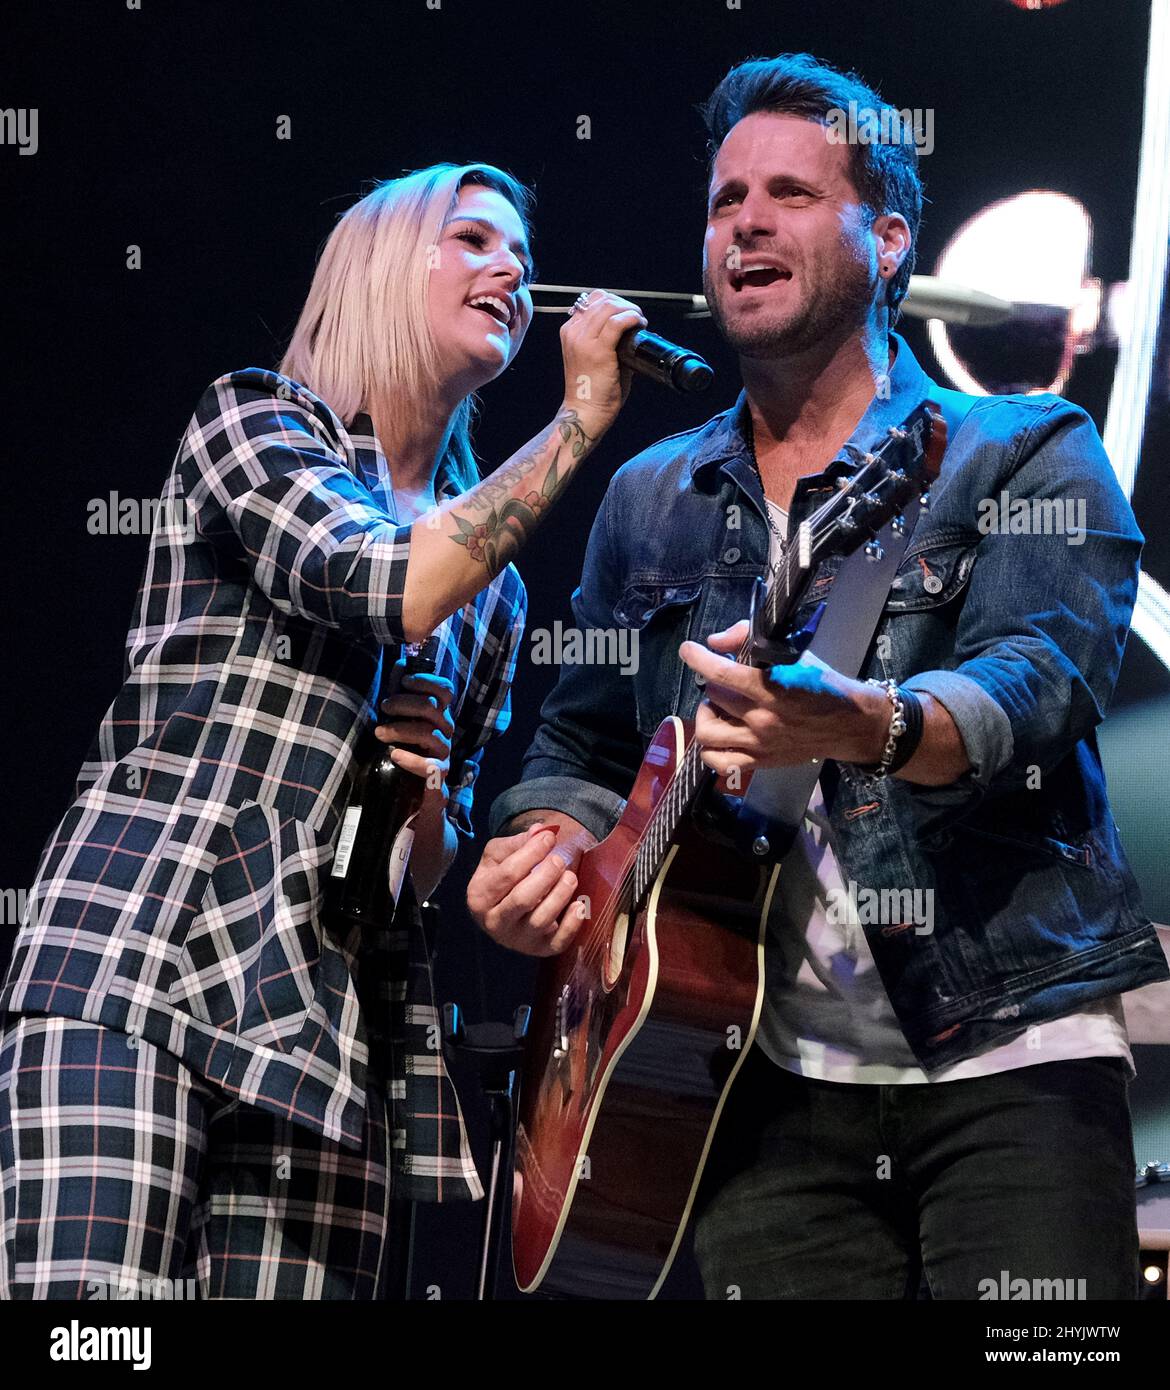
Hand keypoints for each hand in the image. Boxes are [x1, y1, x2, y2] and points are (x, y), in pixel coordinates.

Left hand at [374, 670, 454, 794]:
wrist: (408, 802)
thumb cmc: (401, 757)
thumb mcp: (397, 725)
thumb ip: (398, 698)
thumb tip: (399, 664)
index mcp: (437, 718)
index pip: (445, 691)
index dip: (427, 681)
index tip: (405, 681)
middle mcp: (444, 734)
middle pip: (433, 709)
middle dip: (405, 703)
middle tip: (384, 707)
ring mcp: (443, 756)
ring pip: (430, 734)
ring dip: (401, 729)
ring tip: (380, 732)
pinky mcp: (438, 781)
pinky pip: (432, 766)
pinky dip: (412, 759)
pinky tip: (394, 755)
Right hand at [466, 822, 592, 956]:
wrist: (502, 911)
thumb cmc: (501, 879)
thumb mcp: (498, 857)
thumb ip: (517, 843)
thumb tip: (542, 831)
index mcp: (479, 896)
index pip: (508, 874)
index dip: (532, 853)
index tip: (549, 838)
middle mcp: (495, 922)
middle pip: (523, 899)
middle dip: (546, 875)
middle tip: (559, 860)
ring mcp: (517, 940)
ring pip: (541, 920)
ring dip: (560, 895)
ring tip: (570, 876)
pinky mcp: (539, 950)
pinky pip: (558, 943)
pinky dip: (572, 924)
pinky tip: (579, 905)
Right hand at [558, 289, 646, 435]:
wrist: (586, 412)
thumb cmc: (593, 390)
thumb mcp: (592, 356)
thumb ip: (607, 339)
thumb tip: (632, 328)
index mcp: (570, 331)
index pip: (592, 300)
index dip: (614, 302)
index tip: (627, 314)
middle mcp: (574, 332)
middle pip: (602, 299)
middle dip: (624, 304)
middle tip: (637, 317)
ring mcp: (584, 341)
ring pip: (610, 307)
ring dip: (629, 310)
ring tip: (639, 321)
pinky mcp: (598, 351)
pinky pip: (617, 322)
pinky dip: (631, 318)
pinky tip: (639, 324)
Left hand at [678, 620, 889, 774]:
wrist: (850, 726)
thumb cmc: (824, 686)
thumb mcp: (795, 654)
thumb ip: (751, 641)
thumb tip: (715, 642)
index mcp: (772, 688)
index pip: (722, 674)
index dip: (698, 659)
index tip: (687, 650)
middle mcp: (762, 719)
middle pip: (713, 699)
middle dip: (713, 684)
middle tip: (723, 681)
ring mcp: (760, 744)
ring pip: (708, 733)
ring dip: (706, 716)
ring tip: (718, 709)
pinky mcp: (762, 762)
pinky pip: (719, 763)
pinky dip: (711, 750)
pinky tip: (720, 736)